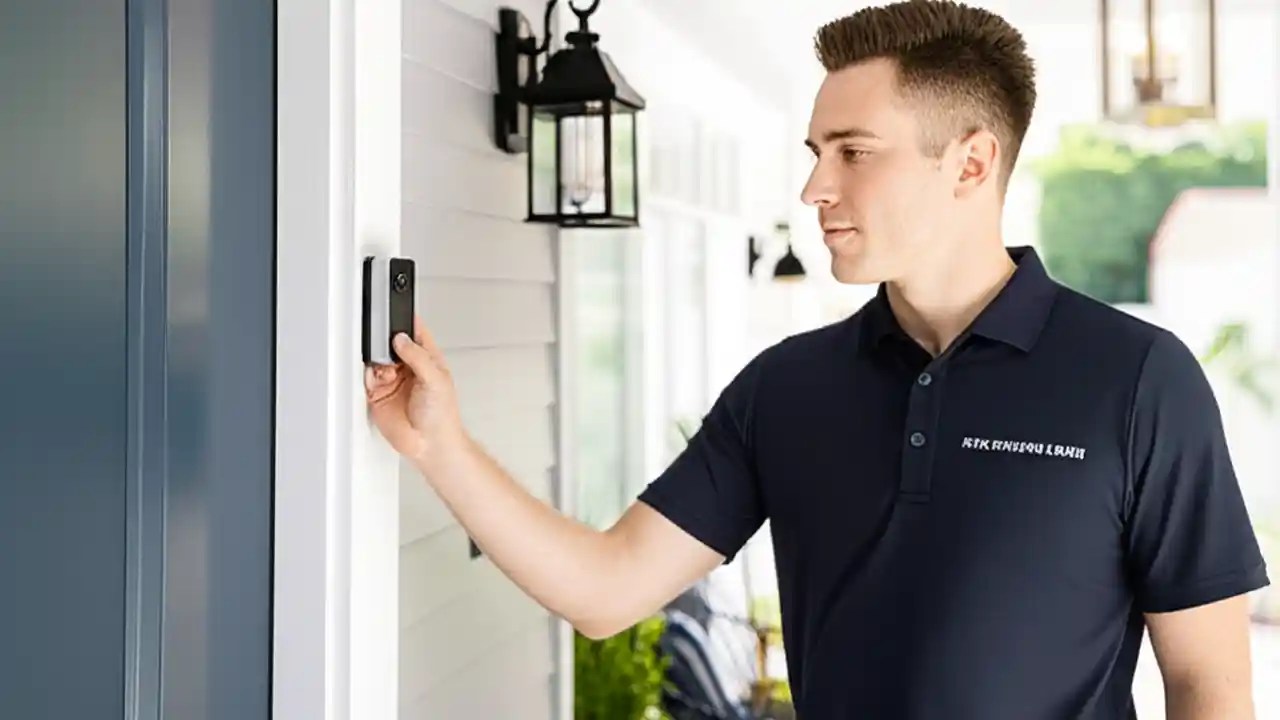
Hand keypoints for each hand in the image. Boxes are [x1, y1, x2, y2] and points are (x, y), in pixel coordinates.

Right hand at [364, 314, 468, 470]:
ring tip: (385, 367)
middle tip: (386, 344)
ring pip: (376, 358)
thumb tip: (401, 339)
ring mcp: (392, 381)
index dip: (407, 321)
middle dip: (385, 340)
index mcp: (428, 360)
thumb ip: (418, 356)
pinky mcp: (378, 394)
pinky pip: (366, 377)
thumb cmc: (442, 417)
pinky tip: (376, 377)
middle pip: (391, 343)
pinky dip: (367, 373)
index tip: (398, 313)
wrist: (429, 444)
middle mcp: (408, 368)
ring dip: (376, 358)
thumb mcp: (436, 380)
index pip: (416, 333)